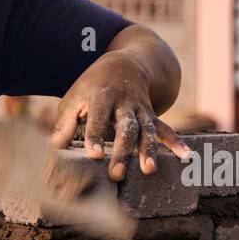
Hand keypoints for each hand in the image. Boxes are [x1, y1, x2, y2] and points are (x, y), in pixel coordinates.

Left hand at [50, 49, 188, 180]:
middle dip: (122, 151)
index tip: (95, 155)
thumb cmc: (91, 87)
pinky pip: (165, 129)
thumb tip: (53, 148)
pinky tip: (186, 157)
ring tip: (149, 170)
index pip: (97, 118)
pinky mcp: (152, 115)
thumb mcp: (74, 98)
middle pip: (125, 128)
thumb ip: (65, 123)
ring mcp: (141, 109)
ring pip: (147, 130)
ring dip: (149, 150)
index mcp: (101, 97)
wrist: (123, 66)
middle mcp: (124, 103)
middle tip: (117, 174)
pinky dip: (176, 142)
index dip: (95, 136)